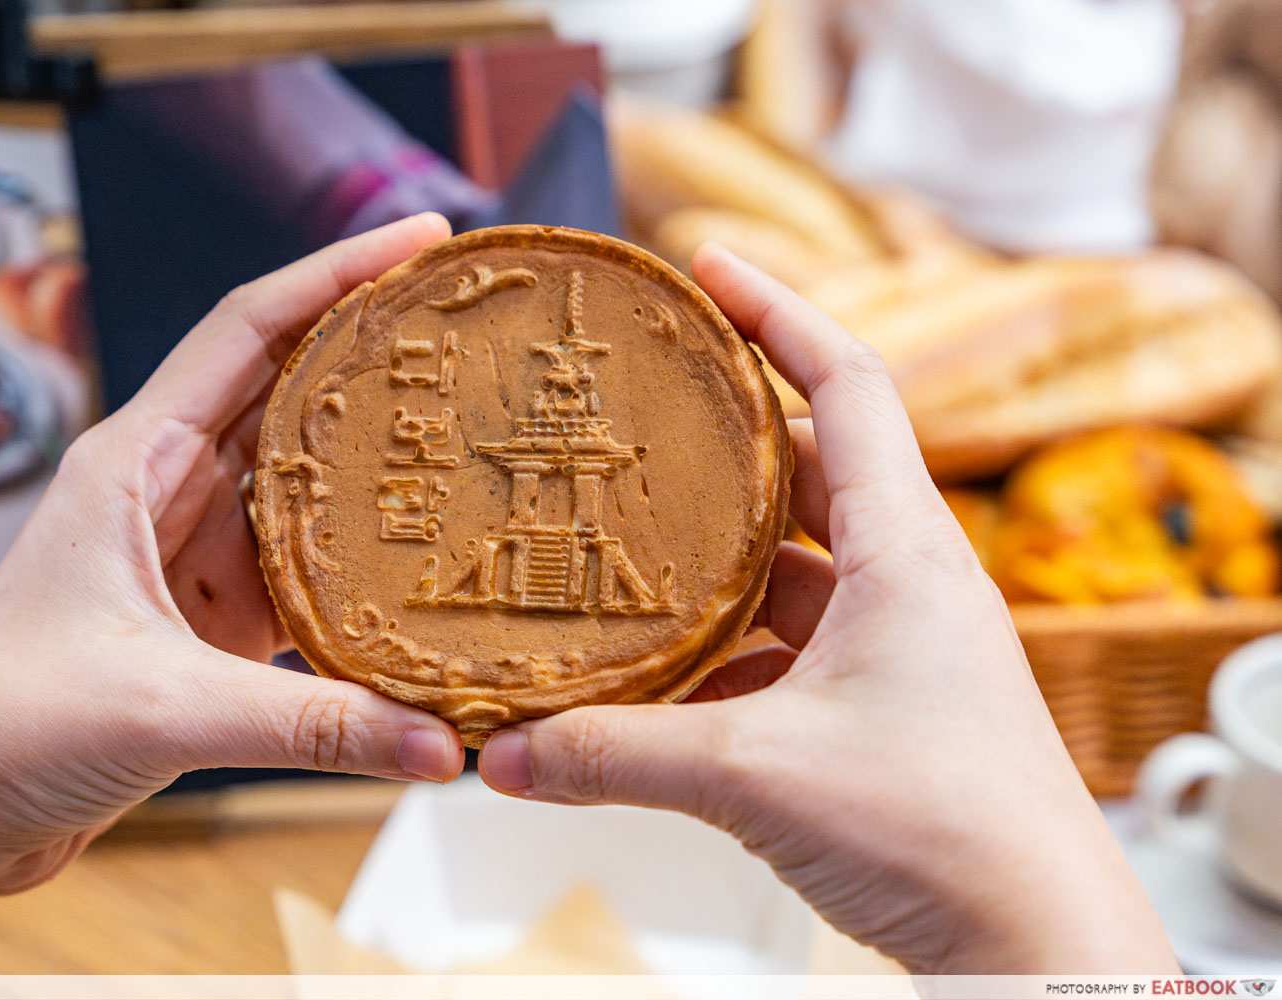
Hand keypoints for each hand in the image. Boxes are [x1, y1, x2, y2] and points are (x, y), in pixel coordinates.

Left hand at [0, 214, 463, 941]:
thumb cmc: (10, 725)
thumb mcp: (167, 709)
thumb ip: (312, 722)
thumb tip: (440, 740)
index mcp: (134, 460)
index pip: (249, 329)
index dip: (338, 274)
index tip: (422, 240)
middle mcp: (166, 488)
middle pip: (290, 391)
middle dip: (377, 353)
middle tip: (468, 328)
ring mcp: (193, 552)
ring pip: (304, 481)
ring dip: (378, 461)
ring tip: (468, 435)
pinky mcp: (211, 618)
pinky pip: (304, 568)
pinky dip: (361, 563)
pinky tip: (422, 561)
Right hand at [479, 244, 1178, 973]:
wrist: (1035, 948)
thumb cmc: (943, 835)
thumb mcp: (755, 774)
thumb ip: (618, 754)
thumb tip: (503, 752)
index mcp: (908, 553)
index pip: (849, 384)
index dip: (777, 311)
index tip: (704, 268)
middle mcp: (910, 584)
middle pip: (812, 466)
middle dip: (724, 435)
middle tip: (640, 405)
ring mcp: (899, 648)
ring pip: (794, 565)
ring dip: (717, 555)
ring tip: (626, 537)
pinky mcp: (880, 709)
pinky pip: (790, 645)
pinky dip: (726, 645)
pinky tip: (659, 670)